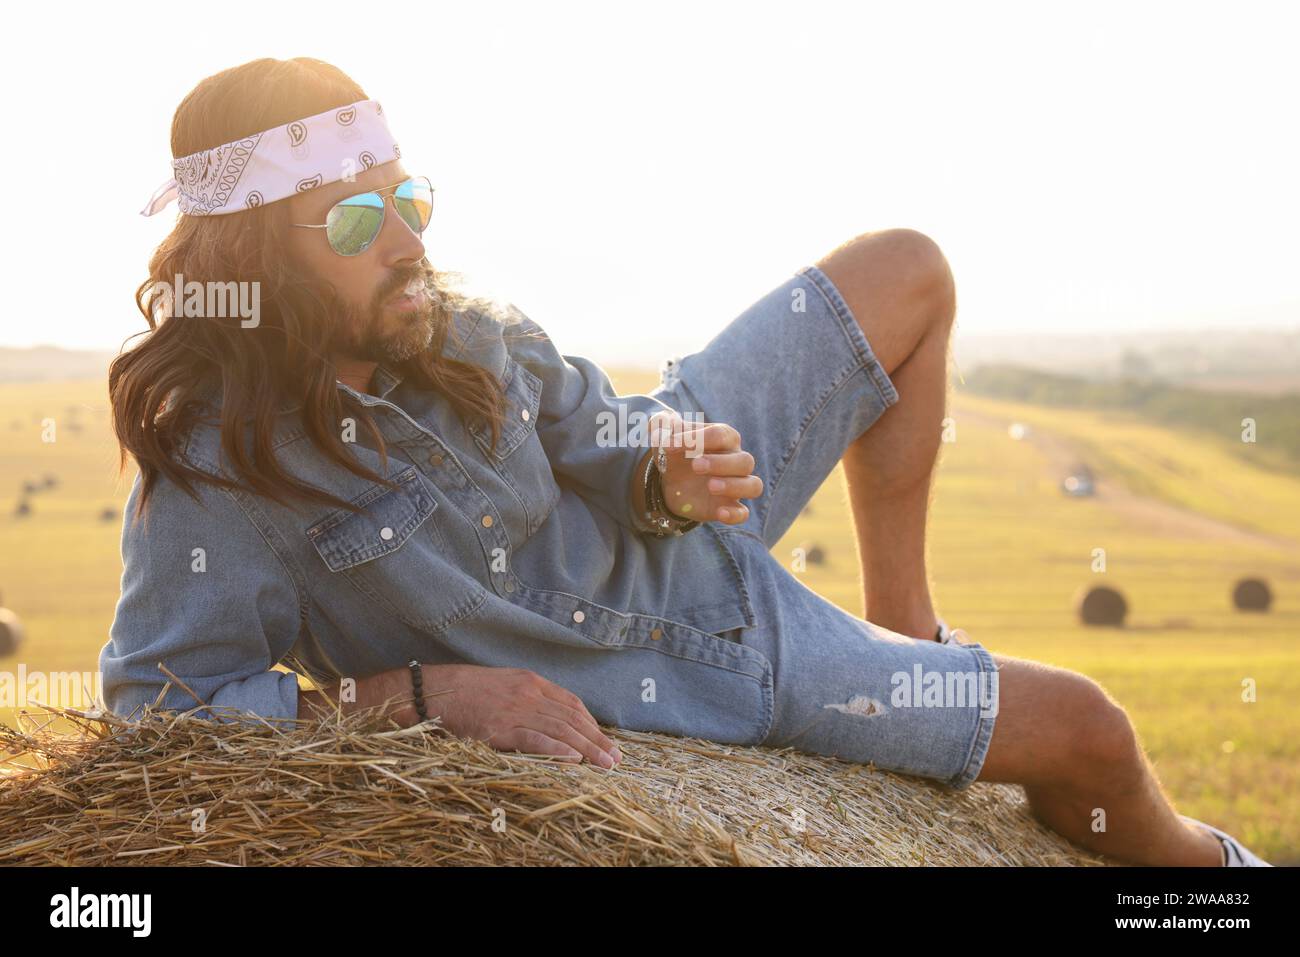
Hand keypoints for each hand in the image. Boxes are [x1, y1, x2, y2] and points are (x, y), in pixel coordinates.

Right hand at [417, 664, 621, 768]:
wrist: (436, 691)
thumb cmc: (467, 690)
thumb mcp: (505, 684)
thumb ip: (529, 697)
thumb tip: (551, 717)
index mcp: (531, 682)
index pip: (572, 703)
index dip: (591, 723)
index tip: (604, 740)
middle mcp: (529, 694)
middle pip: (572, 718)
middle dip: (597, 739)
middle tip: (615, 758)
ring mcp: (515, 710)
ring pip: (560, 730)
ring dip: (587, 749)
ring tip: (604, 764)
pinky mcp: (499, 728)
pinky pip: (534, 739)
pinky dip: (556, 750)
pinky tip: (573, 760)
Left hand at [647, 409, 762, 524]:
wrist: (669, 481)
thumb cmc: (675, 452)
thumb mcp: (663, 436)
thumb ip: (661, 424)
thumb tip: (667, 423)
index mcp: (724, 437)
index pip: (720, 434)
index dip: (696, 439)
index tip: (669, 445)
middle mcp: (736, 460)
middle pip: (745, 460)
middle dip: (721, 463)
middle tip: (695, 466)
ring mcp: (735, 485)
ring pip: (752, 485)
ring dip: (733, 485)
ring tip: (711, 486)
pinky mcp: (729, 506)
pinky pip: (743, 512)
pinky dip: (735, 514)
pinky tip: (720, 513)